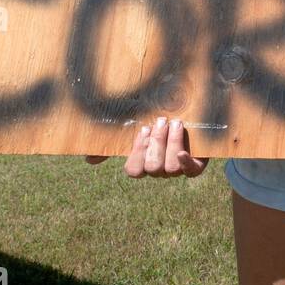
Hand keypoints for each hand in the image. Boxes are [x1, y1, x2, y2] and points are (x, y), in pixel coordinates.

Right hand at [85, 117, 208, 177]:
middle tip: (161, 121)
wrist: (190, 112)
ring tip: (176, 123)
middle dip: (156, 143)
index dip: (138, 152)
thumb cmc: (158, 120)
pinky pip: (191, 172)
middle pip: (152, 168)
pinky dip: (186, 162)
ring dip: (172, 143)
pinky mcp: (196, 165)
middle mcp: (159, 169)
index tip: (143, 130)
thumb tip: (88, 160)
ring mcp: (177, 169)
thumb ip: (113, 140)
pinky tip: (183, 151)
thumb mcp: (135, 124)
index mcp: (143, 162)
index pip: (134, 170)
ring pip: (171, 167)